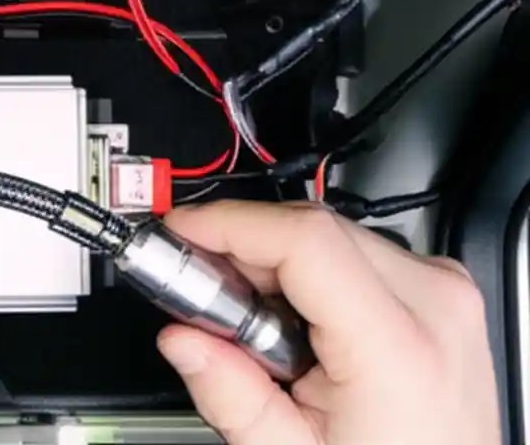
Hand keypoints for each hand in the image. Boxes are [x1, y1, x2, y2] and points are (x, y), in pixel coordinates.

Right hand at [155, 201, 499, 444]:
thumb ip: (230, 396)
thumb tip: (179, 338)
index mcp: (399, 347)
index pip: (303, 240)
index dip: (229, 223)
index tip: (181, 232)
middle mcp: (433, 302)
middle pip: (310, 231)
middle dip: (241, 252)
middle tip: (199, 300)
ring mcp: (442, 292)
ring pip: (328, 235)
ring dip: (274, 266)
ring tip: (261, 334)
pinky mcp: (438, 291)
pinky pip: (354, 252)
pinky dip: (309, 275)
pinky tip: (299, 327)